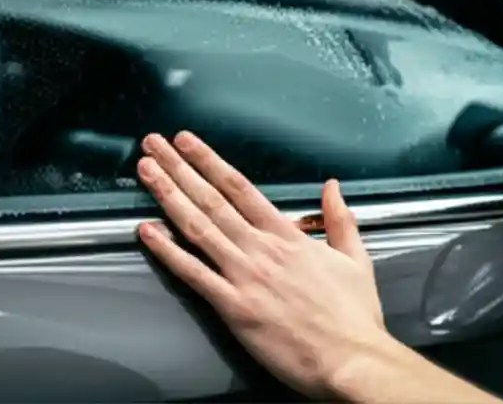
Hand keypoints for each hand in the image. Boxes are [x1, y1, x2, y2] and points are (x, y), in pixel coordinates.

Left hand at [135, 132, 392, 397]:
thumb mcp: (355, 259)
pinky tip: (147, 232)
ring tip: (146, 172)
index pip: (240, 188)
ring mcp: (245, 276)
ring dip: (168, 196)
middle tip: (153, 144)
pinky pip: (193, 274)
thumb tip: (332, 186)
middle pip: (211, 199)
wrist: (352, 361)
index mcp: (288, 236)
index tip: (186, 142)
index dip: (209, 162)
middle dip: (179, 168)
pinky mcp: (234, 307)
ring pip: (198, 227)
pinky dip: (168, 251)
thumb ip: (340, 219)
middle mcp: (261, 249)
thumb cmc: (354, 318)